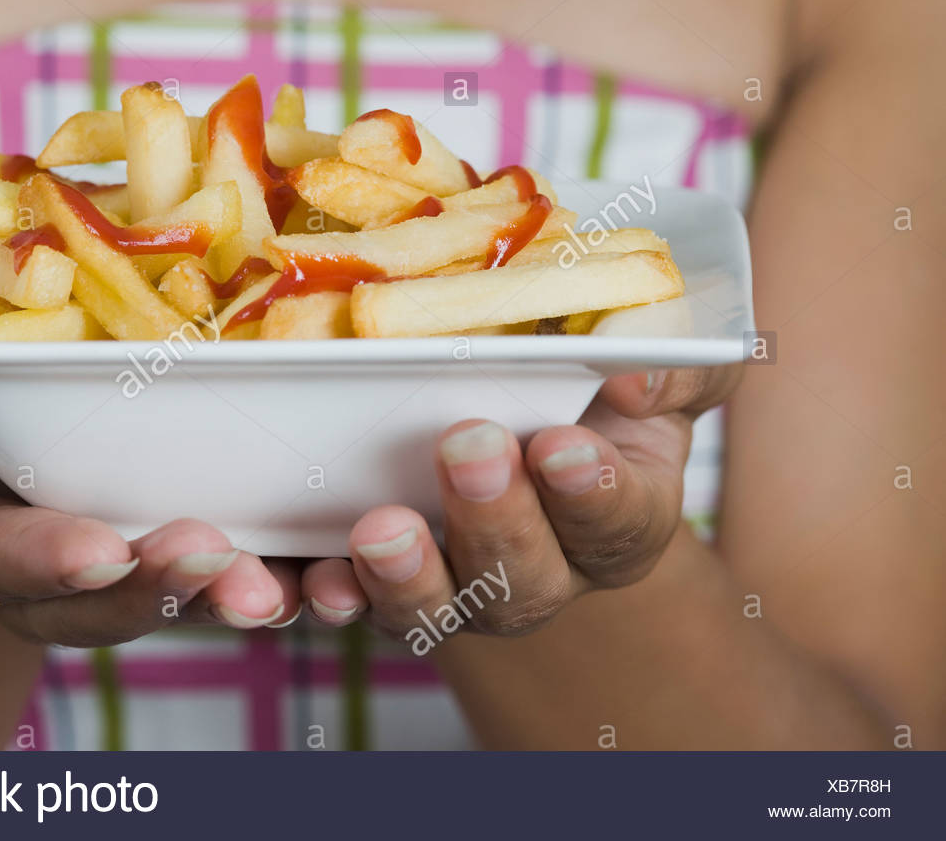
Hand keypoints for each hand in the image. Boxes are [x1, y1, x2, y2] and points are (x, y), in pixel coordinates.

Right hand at [0, 367, 300, 645]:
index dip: (43, 563)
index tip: (98, 550)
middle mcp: (31, 572)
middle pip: (90, 605)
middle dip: (153, 588)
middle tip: (213, 560)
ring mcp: (102, 557)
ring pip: (163, 595)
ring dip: (222, 593)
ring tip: (278, 585)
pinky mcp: (162, 527)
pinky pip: (216, 559)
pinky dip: (271, 565)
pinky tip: (323, 561)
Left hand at [296, 366, 741, 641]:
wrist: (511, 402)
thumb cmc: (590, 386)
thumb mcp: (649, 363)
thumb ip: (675, 368)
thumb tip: (635, 381)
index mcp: (614, 523)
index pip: (618, 526)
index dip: (592, 495)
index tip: (561, 446)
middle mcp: (535, 573)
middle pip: (523, 582)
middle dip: (495, 520)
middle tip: (467, 448)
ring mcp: (449, 585)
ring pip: (432, 612)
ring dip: (405, 579)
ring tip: (382, 531)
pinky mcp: (373, 578)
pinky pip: (345, 601)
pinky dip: (318, 594)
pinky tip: (301, 581)